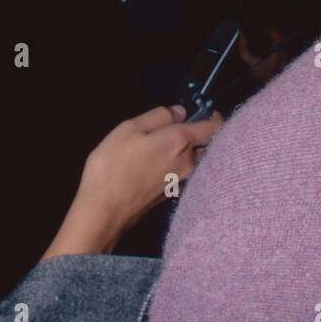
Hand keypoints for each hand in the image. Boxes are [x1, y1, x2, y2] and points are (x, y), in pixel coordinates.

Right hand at [39, 105, 222, 260]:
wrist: (105, 210)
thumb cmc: (114, 164)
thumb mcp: (130, 128)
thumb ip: (158, 116)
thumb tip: (180, 112)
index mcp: (180, 141)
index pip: (215, 127)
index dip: (214, 117)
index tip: (206, 111)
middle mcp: (188, 163)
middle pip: (208, 146)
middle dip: (201, 135)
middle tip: (182, 127)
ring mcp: (182, 182)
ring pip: (197, 161)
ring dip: (190, 152)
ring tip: (169, 146)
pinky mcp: (172, 196)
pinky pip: (185, 174)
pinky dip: (181, 166)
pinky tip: (162, 164)